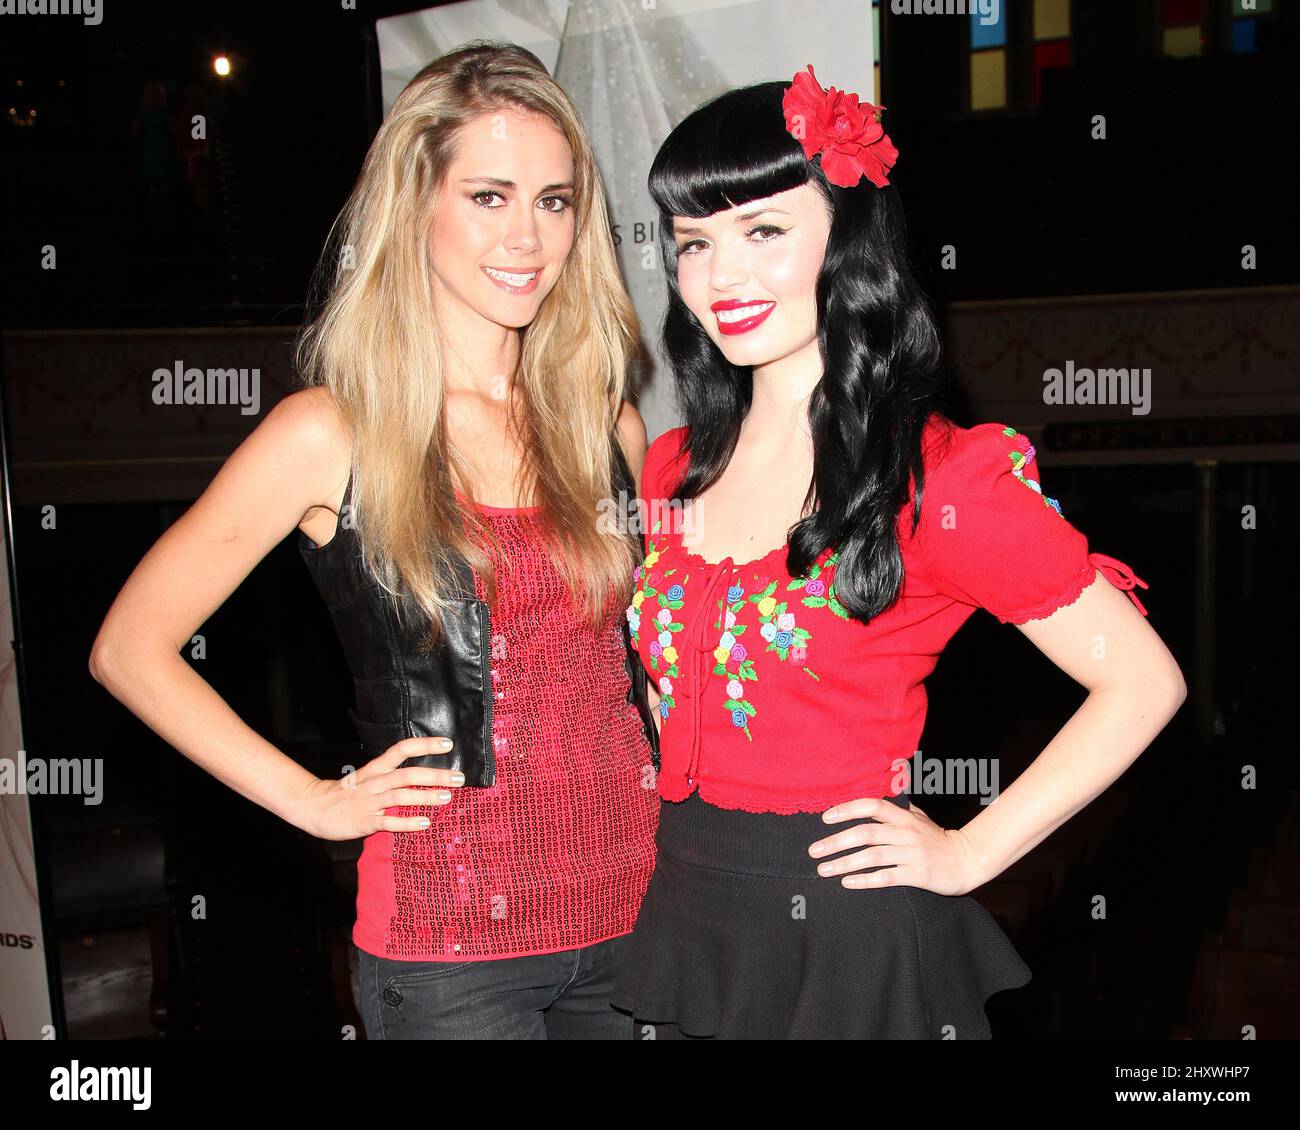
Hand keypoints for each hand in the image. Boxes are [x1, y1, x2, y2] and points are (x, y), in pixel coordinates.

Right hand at [295, 736, 463, 840]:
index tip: (447, 744)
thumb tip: (423, 774)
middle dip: (434, 775)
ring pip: (400, 796)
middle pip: (407, 774)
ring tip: (447, 798)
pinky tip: (425, 823)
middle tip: (459, 777)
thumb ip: (392, 774)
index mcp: (376, 768)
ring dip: (425, 797)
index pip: (402, 749)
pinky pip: (389, 822)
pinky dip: (408, 822)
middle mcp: (375, 782)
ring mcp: (370, 802)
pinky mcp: (366, 822)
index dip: (425, 745)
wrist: (315, 807)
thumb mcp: (369, 776)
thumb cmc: (348, 791)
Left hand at [807, 796, 984, 895]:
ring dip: (844, 863)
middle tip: (814, 851)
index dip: (847, 810)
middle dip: (836, 841)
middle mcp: (906, 832)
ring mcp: (912, 853)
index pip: (872, 806)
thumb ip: (898, 807)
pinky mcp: (917, 874)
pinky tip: (847, 882)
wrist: (967, 861)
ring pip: (872, 856)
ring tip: (823, 870)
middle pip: (865, 833)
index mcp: (903, 817)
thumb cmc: (937, 838)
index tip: (825, 818)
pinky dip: (865, 880)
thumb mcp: (919, 817)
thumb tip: (881, 789)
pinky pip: (886, 877)